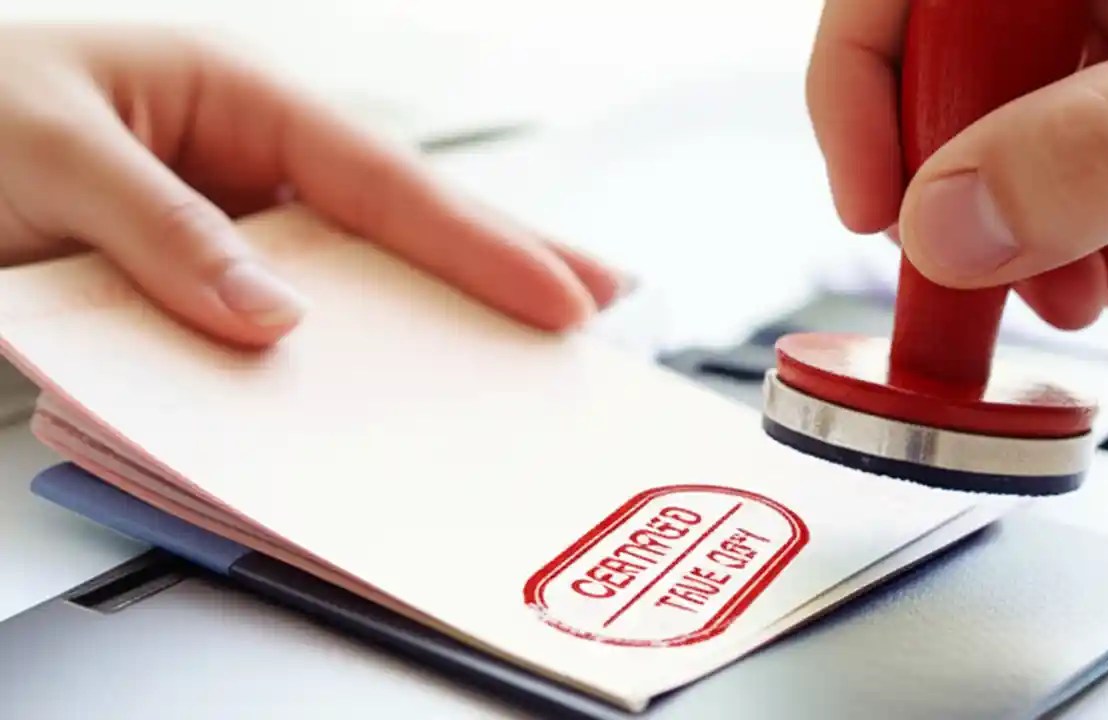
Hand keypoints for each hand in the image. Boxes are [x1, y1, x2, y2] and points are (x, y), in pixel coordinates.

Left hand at [0, 27, 624, 347]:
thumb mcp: (44, 153)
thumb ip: (160, 232)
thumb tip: (273, 318)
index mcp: (234, 95)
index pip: (382, 181)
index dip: (478, 244)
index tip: (558, 295)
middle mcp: (252, 156)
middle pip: (406, 217)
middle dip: (505, 257)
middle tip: (599, 300)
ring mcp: (238, 215)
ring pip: (366, 266)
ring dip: (446, 303)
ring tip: (536, 336)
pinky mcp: (209, 271)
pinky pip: (299, 313)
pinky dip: (359, 345)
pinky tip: (408, 368)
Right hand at [807, 0, 1107, 328]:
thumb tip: (953, 225)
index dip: (855, 101)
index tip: (876, 213)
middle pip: (944, 62)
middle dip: (958, 191)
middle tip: (979, 284)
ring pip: (1009, 106)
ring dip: (1023, 222)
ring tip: (1072, 293)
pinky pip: (1078, 125)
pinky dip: (1085, 208)